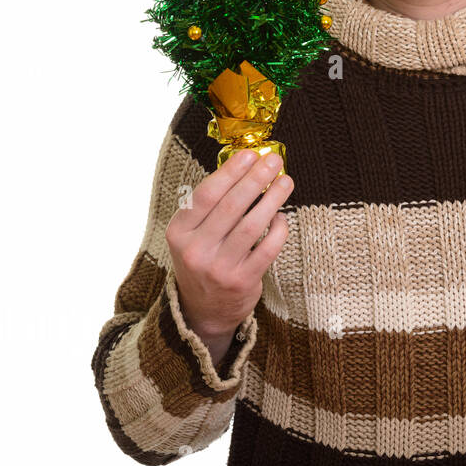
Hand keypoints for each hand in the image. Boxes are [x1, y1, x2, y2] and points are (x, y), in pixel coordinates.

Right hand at [166, 149, 292, 352]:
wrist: (204, 310)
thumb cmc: (204, 260)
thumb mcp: (194, 234)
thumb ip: (212, 207)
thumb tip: (245, 168)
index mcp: (179, 232)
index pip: (206, 195)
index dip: (230, 172)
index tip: (250, 154)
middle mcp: (195, 250)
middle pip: (231, 206)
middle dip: (255, 179)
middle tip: (274, 160)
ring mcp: (219, 268)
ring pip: (252, 225)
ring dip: (273, 199)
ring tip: (286, 181)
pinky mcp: (242, 281)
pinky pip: (267, 248)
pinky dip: (278, 229)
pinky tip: (281, 217)